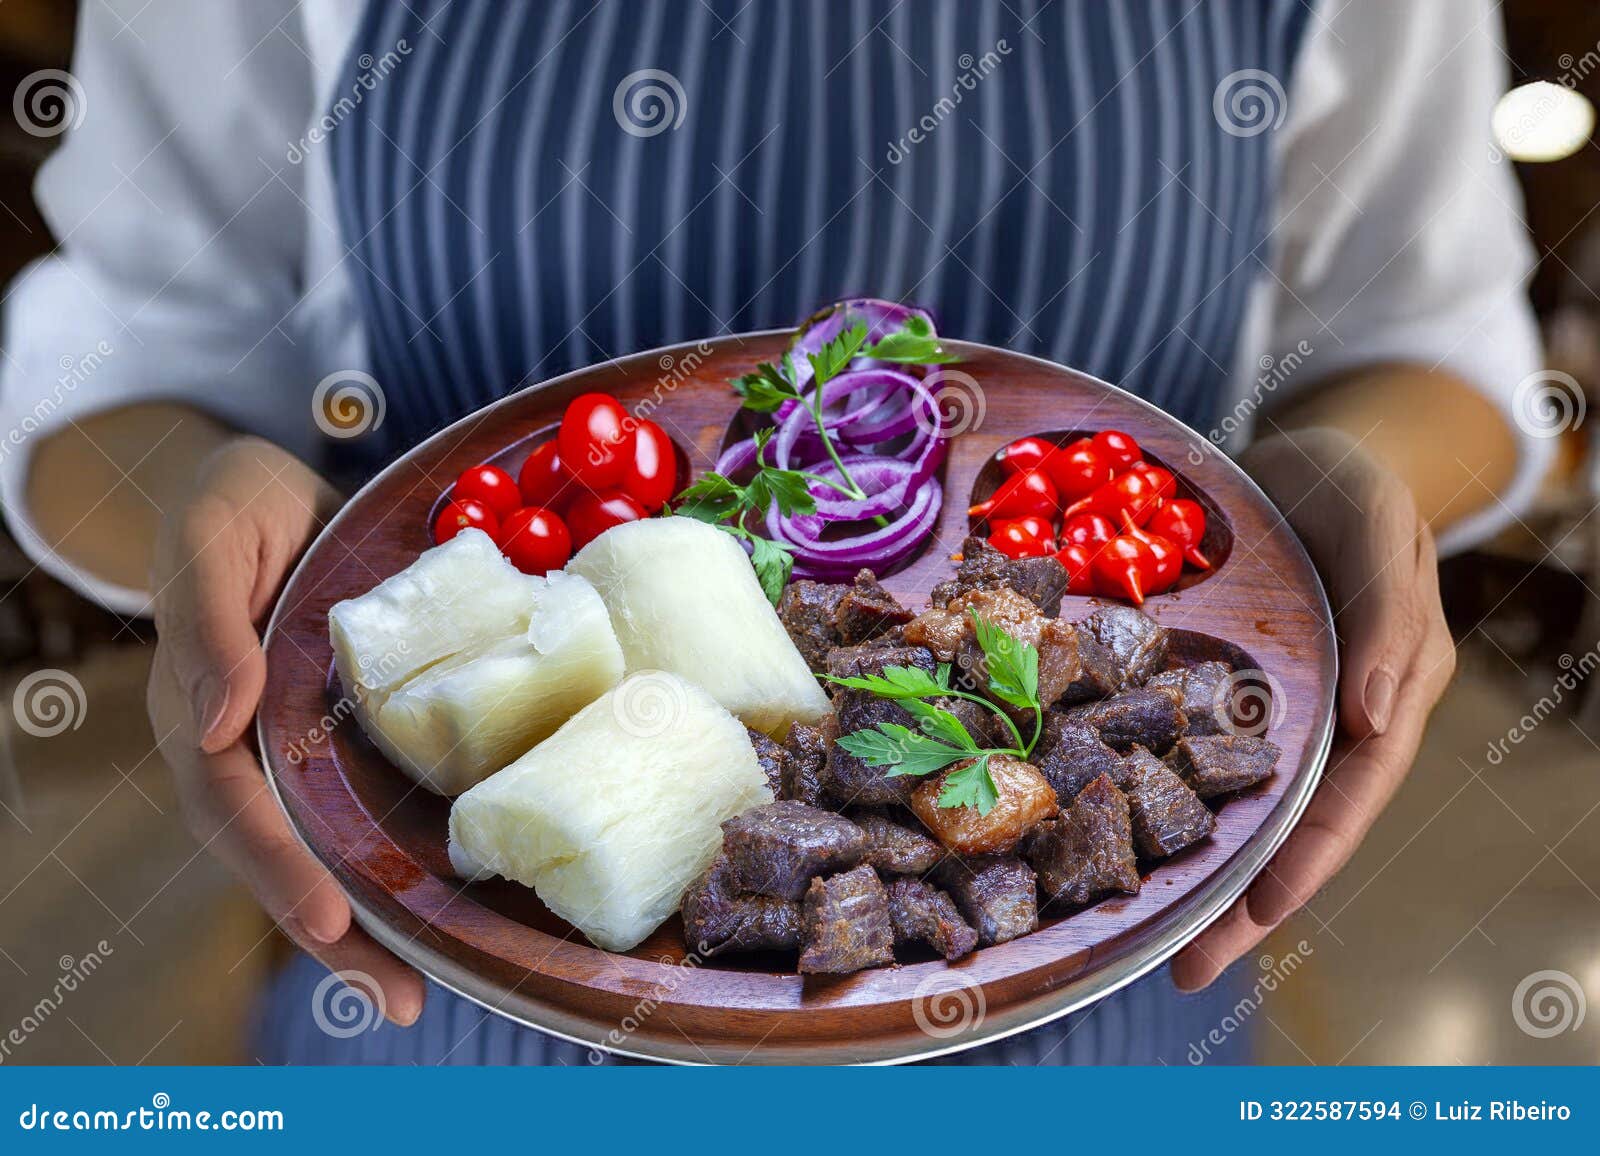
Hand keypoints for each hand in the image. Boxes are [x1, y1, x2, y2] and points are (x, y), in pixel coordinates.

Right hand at [147, 438, 424, 1023]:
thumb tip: (218, 720)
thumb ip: (207, 617)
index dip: (276, 866)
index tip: (324, 918)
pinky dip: (396, 867)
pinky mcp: (348, 744)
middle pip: (280, 858)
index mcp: (204, 713)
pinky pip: (367, 812)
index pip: (232, 806)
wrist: (285, 495)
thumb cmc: (237, 507)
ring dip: (368, 927)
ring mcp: (298, 756)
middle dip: (331, 933)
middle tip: (393, 995)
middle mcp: (250, 752)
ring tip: (416, 994)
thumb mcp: (213, 532)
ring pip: (325, 853)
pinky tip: (445, 913)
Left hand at [1171, 428, 1457, 989]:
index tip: (1258, 915)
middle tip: (1182, 967)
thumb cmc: (1353, 480)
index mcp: (1386, 695)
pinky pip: (1187, 747)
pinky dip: (1158, 791)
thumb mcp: (1379, 525)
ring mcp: (1272, 707)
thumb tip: (1379, 719)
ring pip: (1237, 801)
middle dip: (1240, 899)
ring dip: (1194, 863)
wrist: (1300, 453)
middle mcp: (1329, 716)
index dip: (1308, 859)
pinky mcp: (1218, 686)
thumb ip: (1388, 618)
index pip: (1352, 794)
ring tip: (1140, 926)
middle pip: (1291, 823)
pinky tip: (1106, 825)